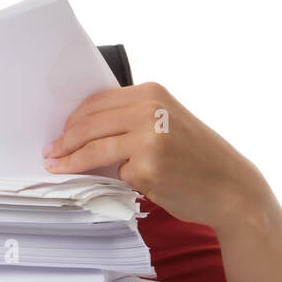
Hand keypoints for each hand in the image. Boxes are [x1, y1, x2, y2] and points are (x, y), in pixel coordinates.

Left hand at [42, 81, 267, 230]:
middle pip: (89, 124)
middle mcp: (150, 110)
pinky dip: (118, 181)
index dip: (73, 119)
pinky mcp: (147, 167)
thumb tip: (83, 130)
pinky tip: (132, 184)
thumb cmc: (198, 158)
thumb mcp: (168, 123)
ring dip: (70, 161)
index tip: (60, 132)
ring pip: (94, 149)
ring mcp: (148, 138)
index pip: (97, 102)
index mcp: (152, 94)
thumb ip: (132, 119)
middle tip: (50, 153)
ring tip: (56, 168)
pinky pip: (117, 175)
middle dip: (64, 141)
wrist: (232, 187)